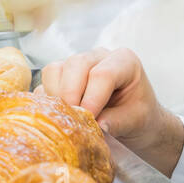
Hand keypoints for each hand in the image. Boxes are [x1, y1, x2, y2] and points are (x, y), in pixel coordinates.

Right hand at [40, 48, 183, 175]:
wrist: (134, 118)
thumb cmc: (138, 115)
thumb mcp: (137, 121)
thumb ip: (117, 121)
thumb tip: (96, 125)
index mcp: (124, 61)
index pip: (102, 73)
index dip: (93, 98)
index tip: (90, 121)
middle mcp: (99, 56)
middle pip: (75, 64)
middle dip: (70, 94)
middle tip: (74, 120)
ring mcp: (78, 64)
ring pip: (55, 70)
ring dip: (57, 96)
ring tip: (69, 118)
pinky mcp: (62, 76)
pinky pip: (45, 83)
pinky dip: (48, 101)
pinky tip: (61, 116)